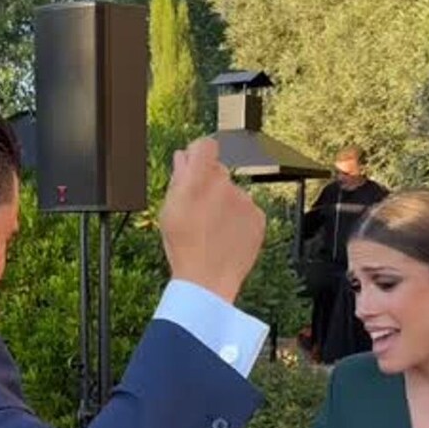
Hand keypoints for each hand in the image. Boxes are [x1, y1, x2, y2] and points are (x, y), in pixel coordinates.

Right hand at [159, 137, 265, 302]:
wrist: (207, 281)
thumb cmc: (183, 247)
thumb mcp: (169, 210)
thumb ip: (178, 178)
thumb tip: (183, 157)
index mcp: (198, 181)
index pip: (205, 146)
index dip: (198, 153)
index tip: (194, 164)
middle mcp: (224, 185)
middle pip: (219, 171)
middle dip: (209, 184)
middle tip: (199, 210)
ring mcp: (245, 201)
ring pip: (234, 193)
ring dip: (225, 205)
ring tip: (212, 231)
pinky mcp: (258, 217)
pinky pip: (248, 210)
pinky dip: (239, 220)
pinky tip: (226, 237)